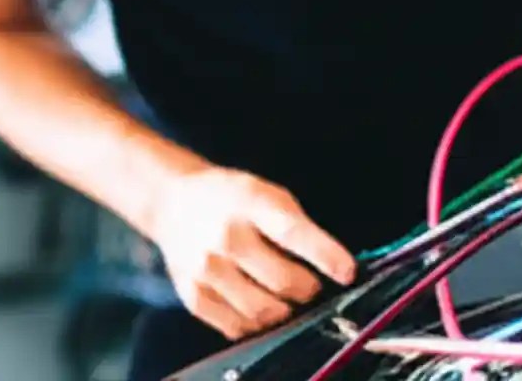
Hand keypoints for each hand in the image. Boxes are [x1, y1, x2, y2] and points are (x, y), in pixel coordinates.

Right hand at [150, 166, 356, 339]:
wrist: (173, 201)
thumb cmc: (232, 198)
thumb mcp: (268, 193)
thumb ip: (298, 226)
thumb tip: (334, 264)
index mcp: (251, 205)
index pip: (293, 234)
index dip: (326, 256)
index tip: (348, 272)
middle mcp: (227, 239)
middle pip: (283, 282)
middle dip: (309, 289)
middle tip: (313, 285)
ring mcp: (207, 271)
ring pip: (263, 312)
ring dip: (286, 311)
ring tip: (289, 298)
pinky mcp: (194, 296)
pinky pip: (237, 327)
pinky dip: (258, 324)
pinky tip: (262, 306)